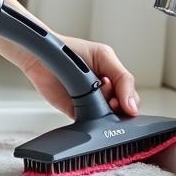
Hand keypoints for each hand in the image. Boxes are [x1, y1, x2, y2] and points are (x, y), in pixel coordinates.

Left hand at [19, 35, 138, 119]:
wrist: (43, 56)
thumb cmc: (71, 50)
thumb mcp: (103, 56)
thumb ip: (122, 77)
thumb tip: (132, 104)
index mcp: (114, 79)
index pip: (132, 98)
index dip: (130, 102)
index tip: (125, 104)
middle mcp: (105, 93)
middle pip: (122, 112)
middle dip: (118, 109)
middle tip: (110, 102)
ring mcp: (91, 104)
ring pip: (107, 120)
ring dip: (104, 115)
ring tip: (94, 100)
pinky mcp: (77, 113)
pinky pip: (89, 125)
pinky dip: (90, 122)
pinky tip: (85, 109)